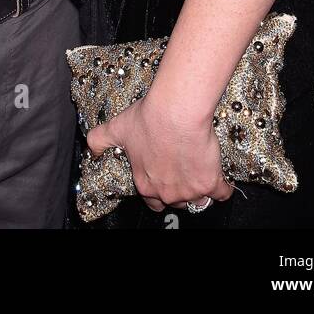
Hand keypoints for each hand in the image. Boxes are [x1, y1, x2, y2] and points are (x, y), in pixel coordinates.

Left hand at [87, 92, 233, 212]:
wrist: (176, 111)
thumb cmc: (148, 118)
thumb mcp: (117, 127)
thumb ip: (100, 140)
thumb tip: (91, 149)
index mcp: (145, 183)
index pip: (150, 200)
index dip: (156, 190)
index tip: (162, 178)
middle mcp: (166, 192)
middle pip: (175, 201)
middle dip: (178, 191)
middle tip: (182, 173)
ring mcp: (189, 190)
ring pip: (198, 201)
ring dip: (199, 191)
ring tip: (200, 174)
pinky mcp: (211, 182)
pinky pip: (221, 193)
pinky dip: (222, 187)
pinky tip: (220, 177)